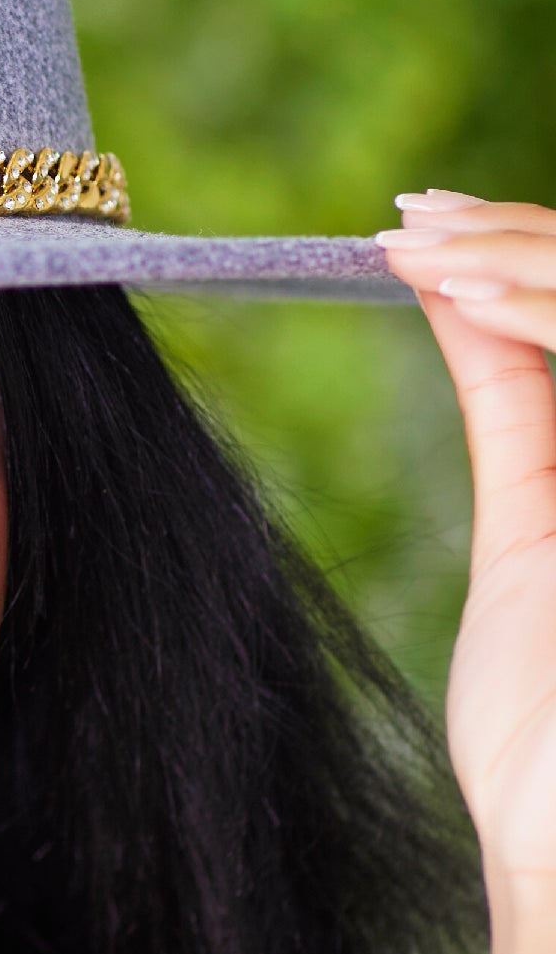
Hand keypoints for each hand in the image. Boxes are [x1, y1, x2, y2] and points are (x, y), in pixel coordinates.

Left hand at [376, 195, 555, 948]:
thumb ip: (518, 407)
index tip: (417, 224)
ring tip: (420, 245)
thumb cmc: (546, 735)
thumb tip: (452, 294)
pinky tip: (461, 292)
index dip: (526, 248)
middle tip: (411, 218)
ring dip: (524, 259)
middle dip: (523, 236)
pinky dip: (540, 309)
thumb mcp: (531, 530)